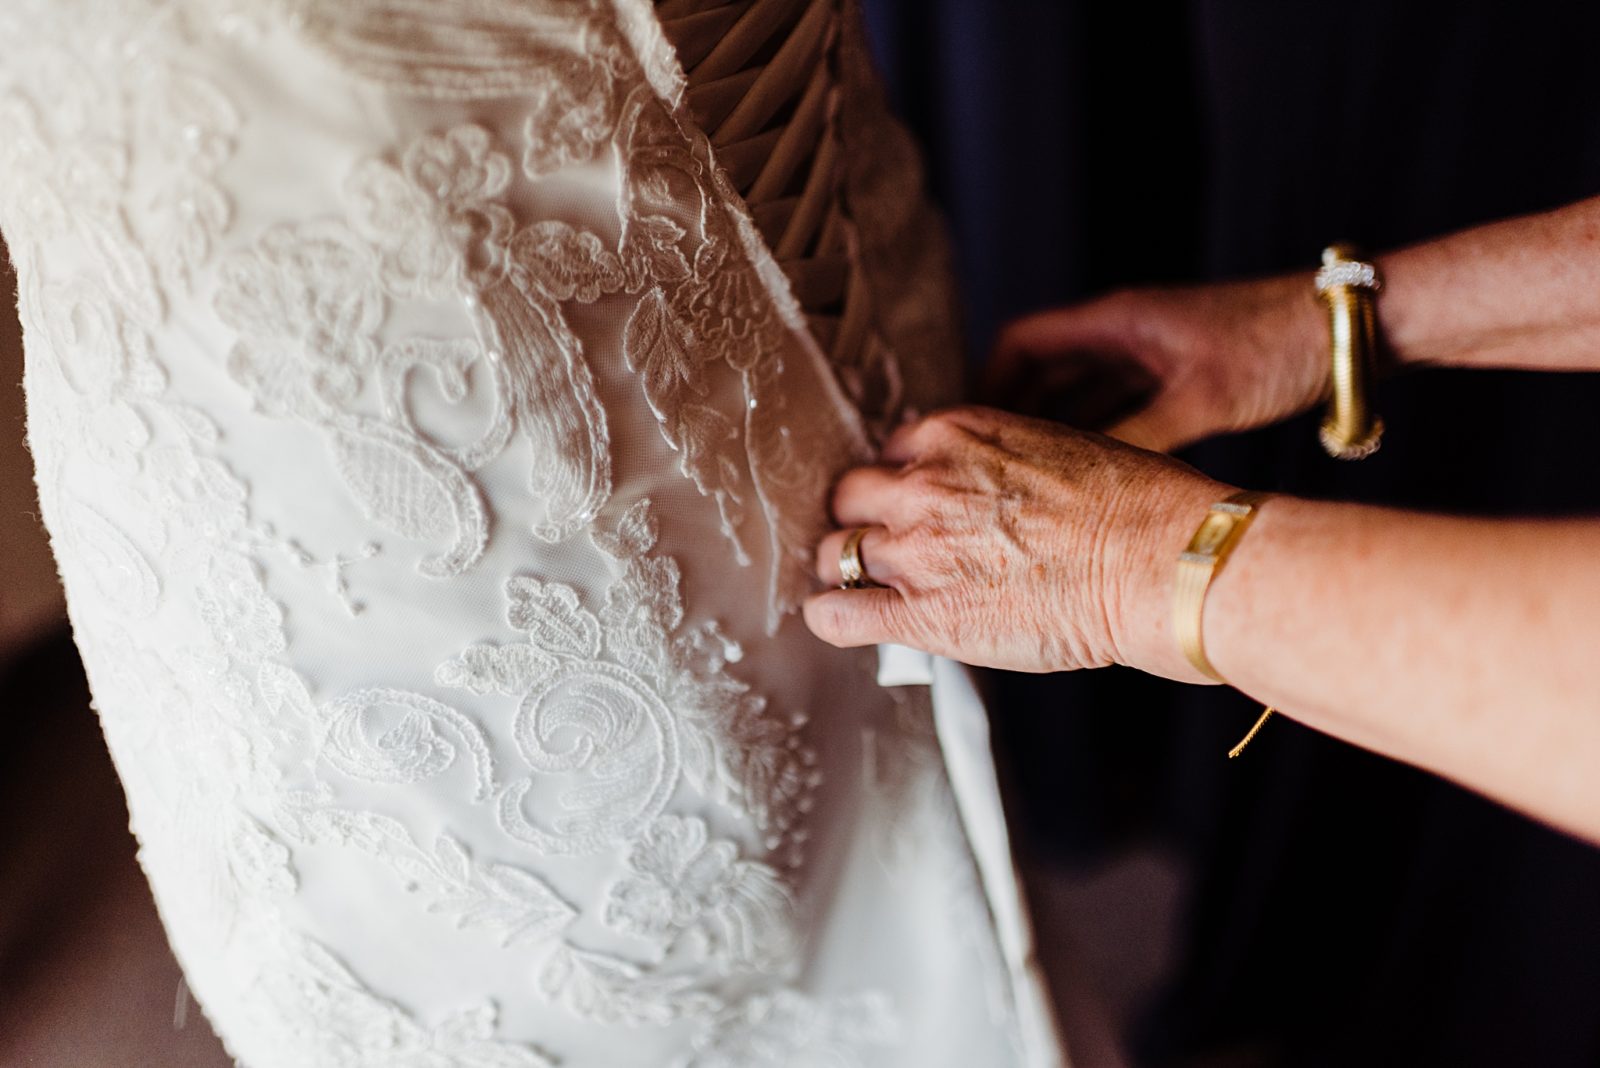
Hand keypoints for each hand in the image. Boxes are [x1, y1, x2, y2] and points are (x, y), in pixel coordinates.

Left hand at [803, 406, 1229, 678]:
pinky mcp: (921, 614)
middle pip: (850, 495)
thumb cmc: (1134, 506)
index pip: (892, 452)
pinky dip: (830, 617)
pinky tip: (839, 619)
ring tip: (861, 585)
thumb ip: (1000, 464)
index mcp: (956, 434)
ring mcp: (916, 549)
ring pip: (834, 551)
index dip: (899, 482)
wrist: (1158, 560)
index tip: (911, 505)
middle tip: (880, 543)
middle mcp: (923, 484)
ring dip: (844, 567)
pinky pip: (837, 614)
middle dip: (860, 519)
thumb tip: (986, 490)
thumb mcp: (1055, 447)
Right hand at [985, 275, 1328, 451]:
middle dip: (1011, 413)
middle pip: (1043, 371)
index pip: (1023, 342)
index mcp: (1117, 321)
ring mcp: (1150, 354)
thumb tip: (1082, 483)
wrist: (1349, 328)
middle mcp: (1125, 333)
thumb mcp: (1203, 398)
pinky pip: (1117, 406)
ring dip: (1053, 428)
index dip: (987, 380)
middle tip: (987, 462)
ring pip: (1080, 393)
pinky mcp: (1178, 376)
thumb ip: (1140, 436)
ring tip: (1027, 477)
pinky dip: (1096, 435)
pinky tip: (1089, 474)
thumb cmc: (1280, 345)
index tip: (967, 424)